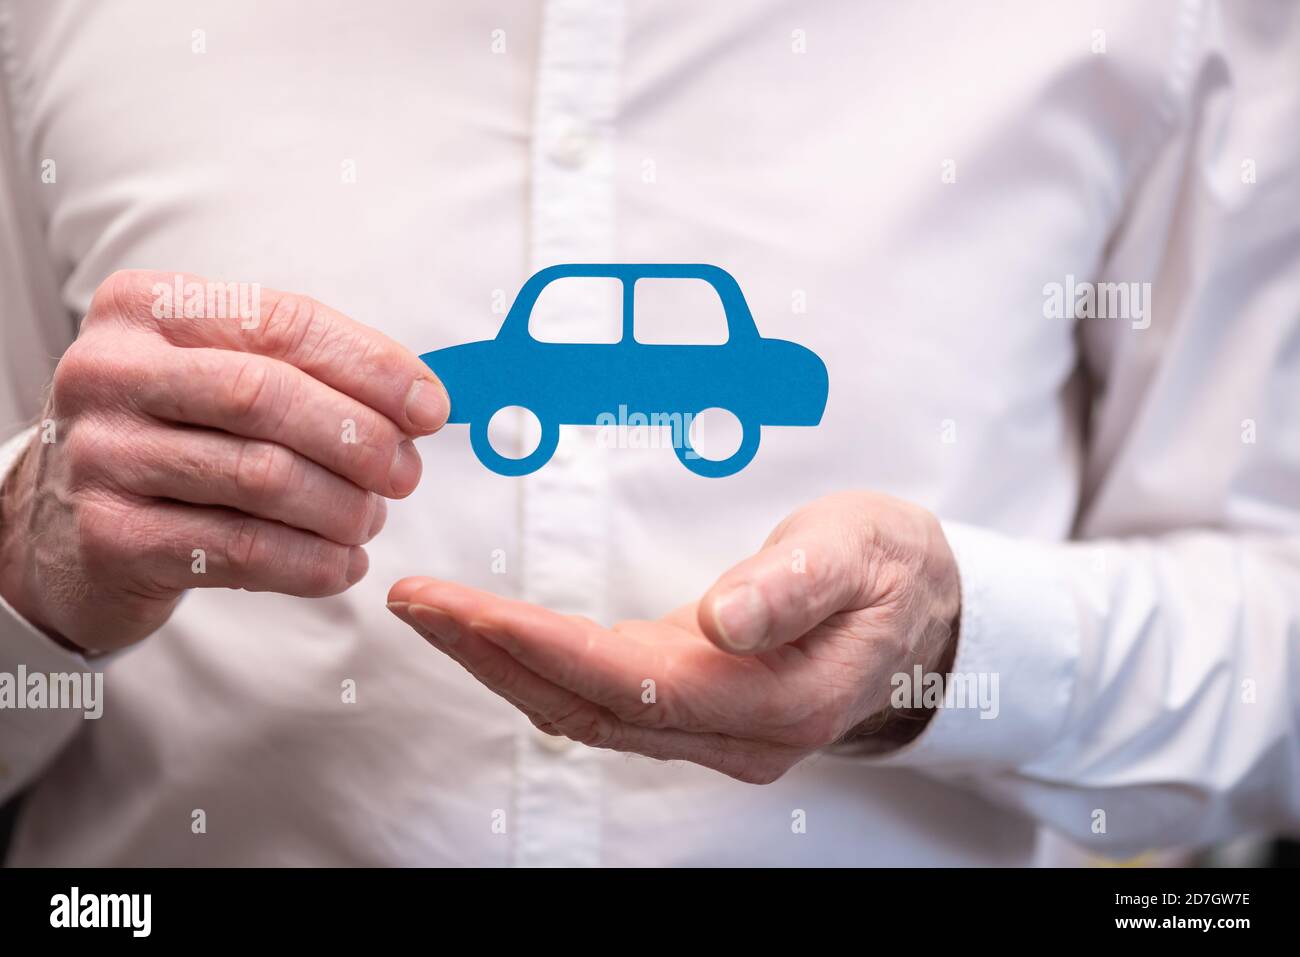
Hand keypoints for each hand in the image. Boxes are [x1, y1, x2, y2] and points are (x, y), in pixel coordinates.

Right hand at [0, 269, 447, 651]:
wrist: (63, 522)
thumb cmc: (173, 434)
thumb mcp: (221, 374)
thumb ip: (308, 371)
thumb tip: (420, 404)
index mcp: (148, 307)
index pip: (283, 322)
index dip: (372, 367)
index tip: (430, 409)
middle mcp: (111, 371)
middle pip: (267, 396)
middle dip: (359, 439)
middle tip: (404, 473)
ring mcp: (103, 454)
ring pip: (260, 477)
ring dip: (342, 507)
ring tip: (370, 519)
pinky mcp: (112, 536)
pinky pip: (240, 550)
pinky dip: (311, 562)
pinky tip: (340, 564)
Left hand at [388, 491, 959, 783]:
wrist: (917, 605)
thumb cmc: (887, 565)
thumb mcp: (857, 552)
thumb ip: (794, 589)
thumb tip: (723, 624)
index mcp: (781, 700)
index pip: (638, 683)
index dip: (547, 649)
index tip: (468, 610)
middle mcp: (738, 736)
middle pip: (591, 707)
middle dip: (493, 655)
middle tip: (416, 601)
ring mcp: (713, 732)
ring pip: (584, 711)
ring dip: (501, 664)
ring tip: (431, 612)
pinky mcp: (694, 711)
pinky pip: (599, 702)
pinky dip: (536, 667)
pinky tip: (492, 637)